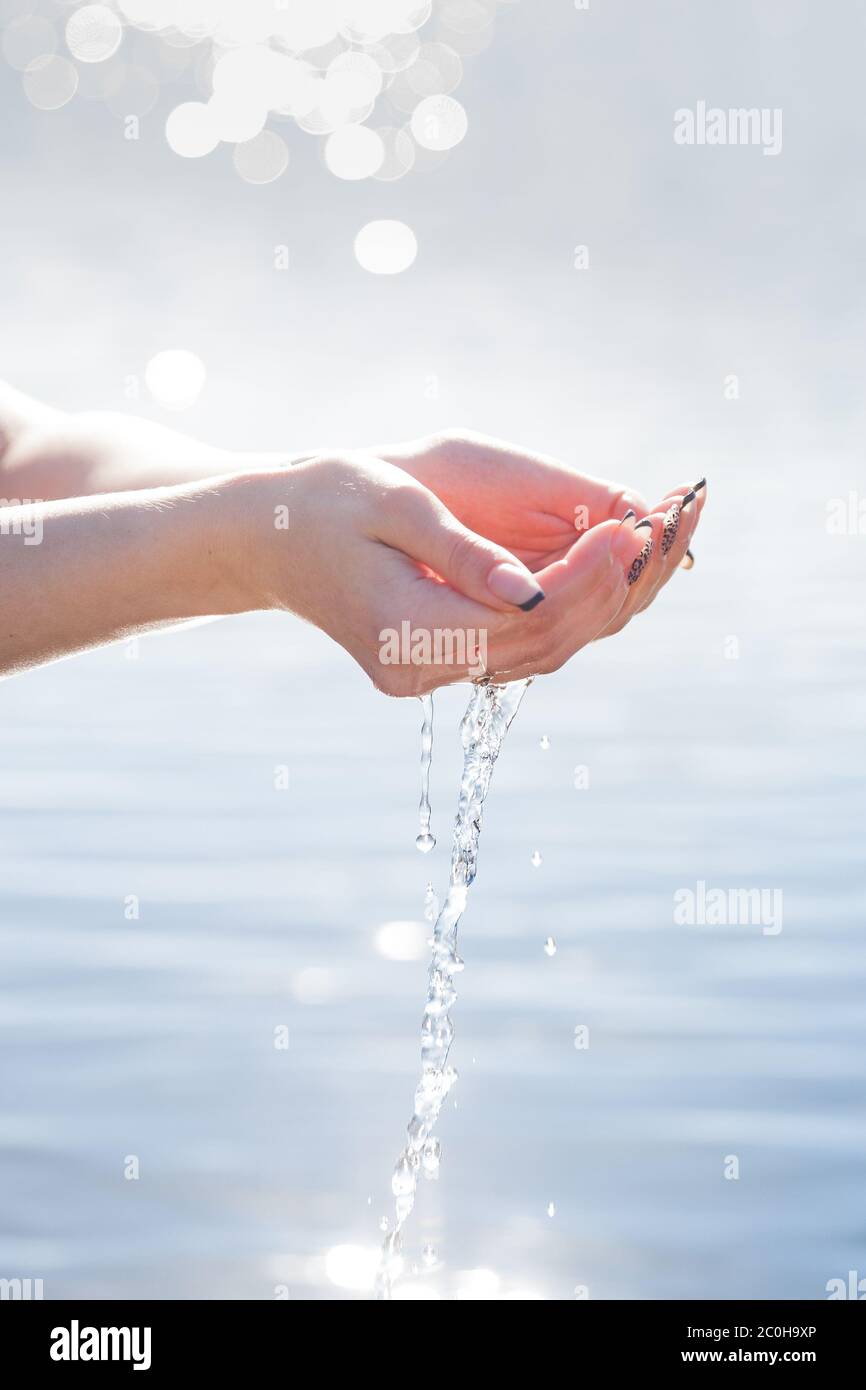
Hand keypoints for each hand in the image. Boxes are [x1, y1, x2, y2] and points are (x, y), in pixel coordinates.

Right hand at [240, 454, 647, 694]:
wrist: (264, 538)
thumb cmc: (323, 502)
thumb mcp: (392, 505)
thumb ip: (464, 552)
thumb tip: (536, 589)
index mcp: (405, 631)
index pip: (526, 617)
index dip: (588, 575)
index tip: (632, 524)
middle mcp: (418, 668)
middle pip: (544, 643)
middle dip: (609, 587)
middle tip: (660, 528)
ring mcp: (425, 674)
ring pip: (540, 651)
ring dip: (599, 601)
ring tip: (648, 544)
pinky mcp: (434, 663)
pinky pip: (520, 644)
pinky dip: (567, 608)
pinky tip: (602, 567)